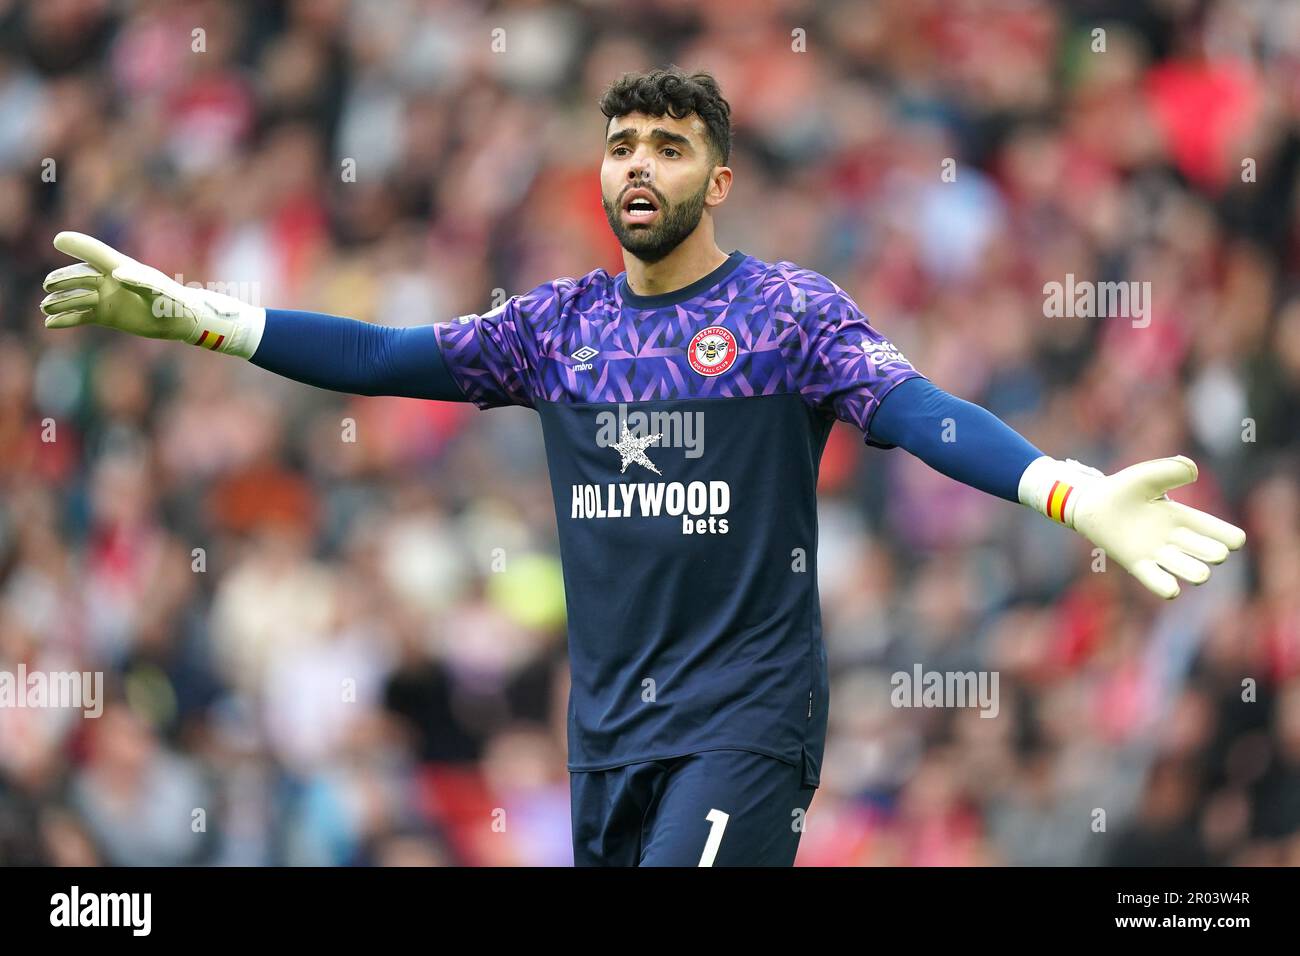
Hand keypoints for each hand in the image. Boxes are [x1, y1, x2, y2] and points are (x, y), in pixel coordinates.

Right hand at [40, 231, 263, 355]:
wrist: (181, 320)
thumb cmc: (173, 301)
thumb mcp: (158, 291)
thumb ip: (139, 280)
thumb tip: (116, 275)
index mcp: (121, 268)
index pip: (96, 254)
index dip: (79, 246)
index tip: (59, 239)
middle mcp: (109, 281)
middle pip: (79, 276)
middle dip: (63, 280)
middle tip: (49, 286)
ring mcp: (106, 298)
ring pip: (77, 297)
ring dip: (61, 301)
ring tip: (46, 307)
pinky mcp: (107, 316)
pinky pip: (81, 317)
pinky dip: (66, 320)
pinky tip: (49, 324)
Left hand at [1022, 455, 1245, 598]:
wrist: (1093, 503)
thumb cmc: (1124, 488)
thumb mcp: (1149, 475)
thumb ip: (1171, 470)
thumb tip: (1194, 472)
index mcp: (1185, 518)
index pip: (1220, 533)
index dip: (1231, 538)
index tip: (1233, 540)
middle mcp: (1175, 538)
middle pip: (1209, 553)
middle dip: (1215, 554)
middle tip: (1213, 553)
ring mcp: (1157, 553)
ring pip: (1188, 570)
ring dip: (1197, 573)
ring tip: (1200, 574)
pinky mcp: (1137, 564)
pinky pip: (1156, 581)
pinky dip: (1166, 588)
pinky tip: (1172, 589)